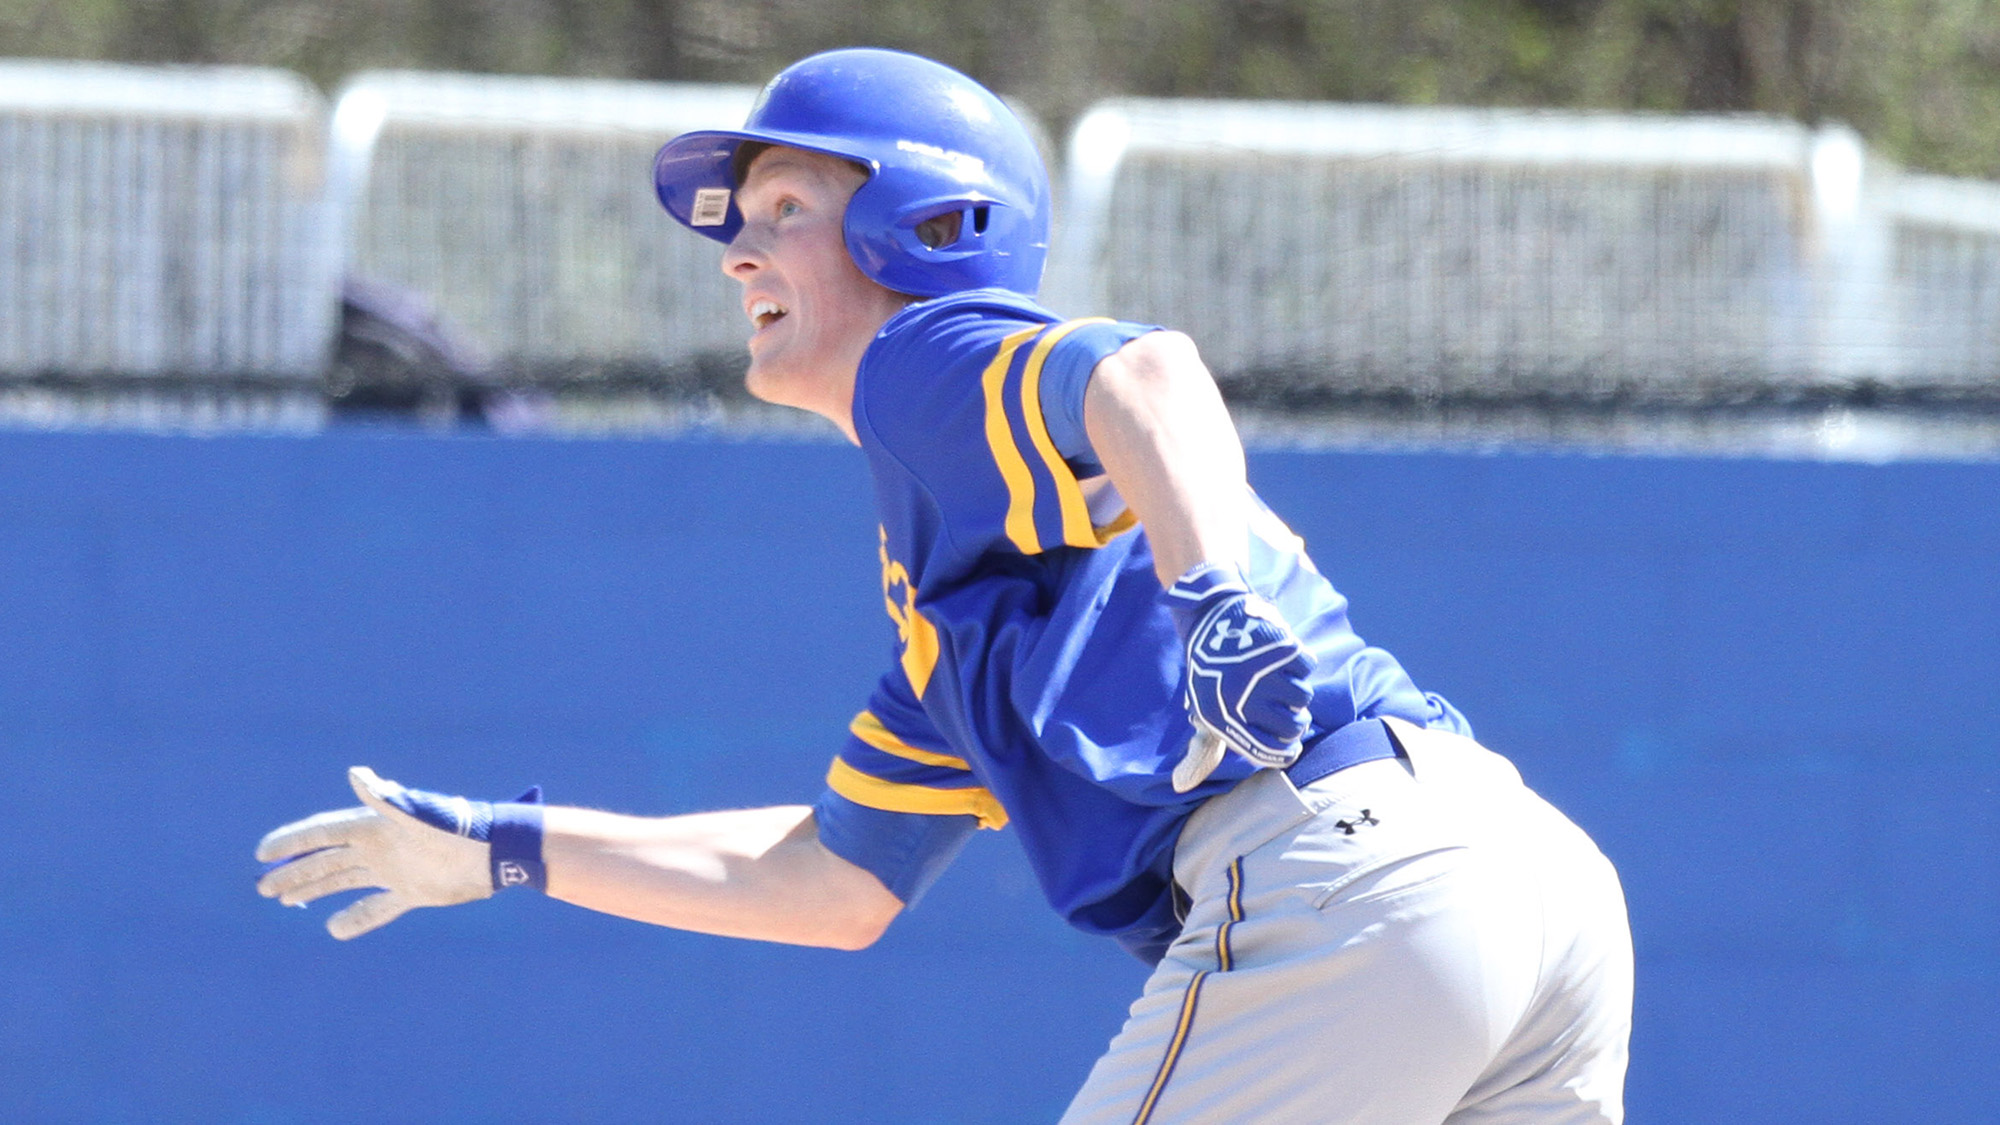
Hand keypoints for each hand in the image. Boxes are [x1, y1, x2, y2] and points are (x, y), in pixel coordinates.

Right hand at [255, 766, 543, 939]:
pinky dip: (357, 918)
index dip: (291, 841)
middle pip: (326, 859)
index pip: (322, 832)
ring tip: (284, 900)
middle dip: (294, 871)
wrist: (493, 853)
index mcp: (375, 826)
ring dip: (314, 889)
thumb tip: (356, 774)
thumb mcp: (417, 810)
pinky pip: (377, 908)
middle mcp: (380, 847)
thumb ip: (386, 797)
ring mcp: (395, 870)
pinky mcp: (413, 891)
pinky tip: (334, 929)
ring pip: (344, 881)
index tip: (262, 852)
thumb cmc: (456, 826)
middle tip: (263, 886)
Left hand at [1165, 564, 1315, 783]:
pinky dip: (1300, 664)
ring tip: (1283, 683)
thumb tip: (1180, 787)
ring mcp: (1261, 671)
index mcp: (1222, 718)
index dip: (1284, 753)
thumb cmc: (1210, 677)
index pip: (1268, 752)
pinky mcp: (1277, 646)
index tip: (1289, 746)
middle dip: (1294, 722)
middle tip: (1288, 712)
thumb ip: (1201, 752)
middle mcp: (1241, 698)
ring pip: (1303, 697)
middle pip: (1292, 727)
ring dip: (1297, 692)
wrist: (1209, 619)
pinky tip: (1285, 660)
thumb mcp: (1203, 713)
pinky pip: (1307, 666)